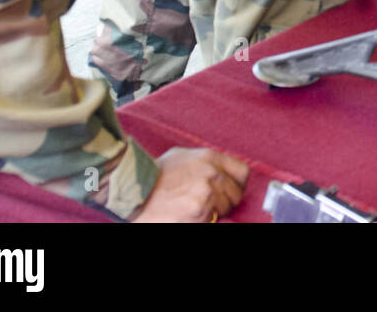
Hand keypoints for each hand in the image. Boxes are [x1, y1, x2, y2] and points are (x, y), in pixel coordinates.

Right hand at [132, 148, 249, 222]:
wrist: (134, 192)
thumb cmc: (154, 175)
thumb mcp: (182, 157)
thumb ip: (205, 162)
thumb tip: (221, 171)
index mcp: (209, 158)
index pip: (242, 172)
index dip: (238, 184)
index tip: (232, 191)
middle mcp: (211, 173)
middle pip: (236, 194)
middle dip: (226, 201)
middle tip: (210, 205)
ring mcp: (207, 193)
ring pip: (226, 209)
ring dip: (215, 213)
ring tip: (195, 210)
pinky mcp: (200, 212)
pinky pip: (214, 219)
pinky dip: (206, 219)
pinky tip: (190, 216)